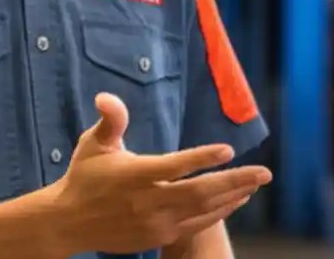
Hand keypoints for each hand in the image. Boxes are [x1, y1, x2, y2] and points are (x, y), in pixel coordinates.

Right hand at [50, 93, 271, 254]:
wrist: (68, 223)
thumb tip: (106, 96)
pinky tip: (236, 199)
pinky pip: (196, 224)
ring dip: (233, 195)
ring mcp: (155, 223)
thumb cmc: (85, 176)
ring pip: (203, 210)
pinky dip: (219, 212)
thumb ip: (110, 120)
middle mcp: (147, 201)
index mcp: (134, 175)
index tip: (228, 149)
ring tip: (256, 183)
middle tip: (265, 172)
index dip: (201, 158)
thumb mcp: (93, 144)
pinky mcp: (158, 236)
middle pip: (199, 192)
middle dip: (236, 181)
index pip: (174, 167)